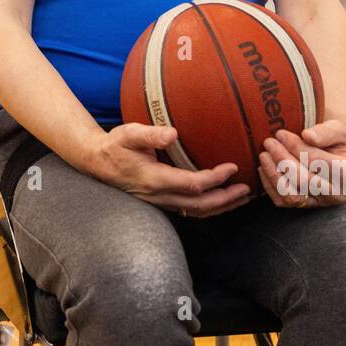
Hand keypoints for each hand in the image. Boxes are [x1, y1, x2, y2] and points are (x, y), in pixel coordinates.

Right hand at [87, 122, 250, 218]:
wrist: (98, 162)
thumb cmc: (115, 146)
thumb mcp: (128, 134)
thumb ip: (150, 134)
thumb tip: (173, 133)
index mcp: (154, 179)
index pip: (191, 184)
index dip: (214, 179)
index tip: (232, 167)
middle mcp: (159, 195)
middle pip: (199, 205)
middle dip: (226, 199)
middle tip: (247, 189)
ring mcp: (161, 202)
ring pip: (196, 212)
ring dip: (221, 207)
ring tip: (241, 197)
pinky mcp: (162, 202)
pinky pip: (190, 210)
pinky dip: (210, 207)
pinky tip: (222, 200)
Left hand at [257, 120, 345, 209]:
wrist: (335, 149)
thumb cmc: (337, 137)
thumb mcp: (338, 128)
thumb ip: (326, 132)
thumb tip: (308, 135)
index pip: (318, 163)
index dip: (296, 148)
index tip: (280, 133)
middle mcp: (337, 194)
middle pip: (304, 181)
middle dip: (282, 160)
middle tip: (268, 142)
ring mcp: (320, 203)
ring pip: (292, 195)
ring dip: (274, 174)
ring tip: (264, 154)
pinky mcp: (305, 205)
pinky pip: (283, 201)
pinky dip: (270, 185)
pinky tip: (263, 167)